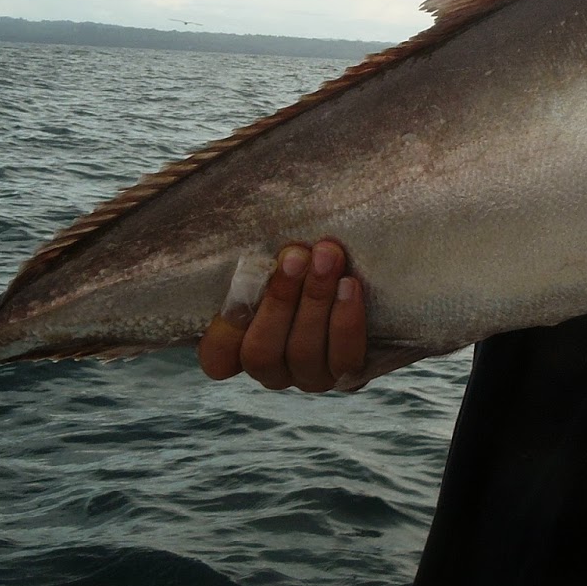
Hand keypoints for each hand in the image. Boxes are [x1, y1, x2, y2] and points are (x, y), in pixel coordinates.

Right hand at [197, 238, 366, 391]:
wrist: (370, 277)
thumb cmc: (305, 257)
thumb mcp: (276, 254)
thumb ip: (256, 254)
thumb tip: (231, 208)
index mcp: (241, 347)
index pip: (216, 358)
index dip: (224, 331)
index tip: (242, 285)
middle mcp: (273, 370)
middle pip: (262, 352)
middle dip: (279, 300)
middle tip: (295, 255)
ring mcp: (309, 376)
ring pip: (303, 352)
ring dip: (315, 300)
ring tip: (328, 257)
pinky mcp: (348, 374)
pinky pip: (344, 357)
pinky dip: (346, 320)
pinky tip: (350, 285)